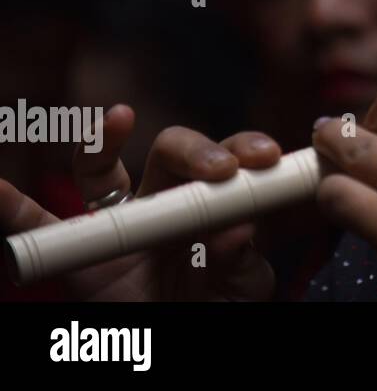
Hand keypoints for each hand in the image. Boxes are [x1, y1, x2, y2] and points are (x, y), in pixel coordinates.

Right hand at [0, 104, 280, 299]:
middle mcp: (165, 199)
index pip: (229, 157)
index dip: (246, 148)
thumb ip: (242, 259)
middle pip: (174, 151)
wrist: (184, 343)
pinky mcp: (80, 251)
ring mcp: (120, 220)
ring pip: (104, 170)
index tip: (266, 157)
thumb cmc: (219, 306)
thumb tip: (237, 232)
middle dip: (199, 148)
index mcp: (213, 200)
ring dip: (104, 141)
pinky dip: (12, 206)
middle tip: (222, 168)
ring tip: (116, 120)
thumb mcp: (243, 286)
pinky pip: (39, 227)